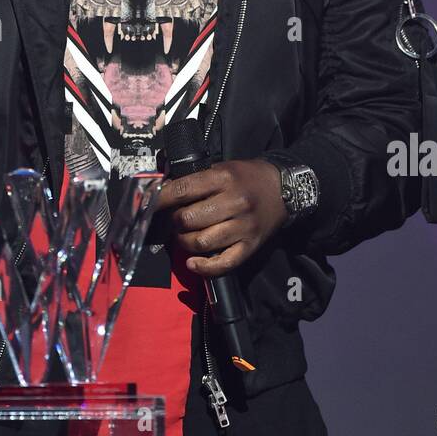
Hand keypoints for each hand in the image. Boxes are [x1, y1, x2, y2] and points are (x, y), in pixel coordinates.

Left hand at [153, 159, 285, 275]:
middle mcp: (234, 203)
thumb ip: (197, 179)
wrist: (285, 188)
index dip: (161, 199)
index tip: (151, 204)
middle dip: (175, 221)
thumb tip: (165, 192)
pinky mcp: (250, 246)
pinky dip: (204, 267)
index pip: (183, 190)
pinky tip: (193, 263)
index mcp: (224, 179)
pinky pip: (223, 264)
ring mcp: (242, 227)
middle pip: (188, 219)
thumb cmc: (248, 177)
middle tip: (176, 220)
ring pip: (201, 242)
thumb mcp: (223, 168)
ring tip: (185, 236)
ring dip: (185, 242)